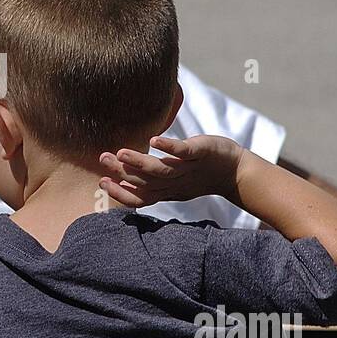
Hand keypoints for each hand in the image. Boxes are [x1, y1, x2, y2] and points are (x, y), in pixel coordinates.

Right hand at [98, 135, 244, 207]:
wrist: (235, 171)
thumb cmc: (200, 172)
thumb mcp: (174, 179)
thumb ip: (151, 177)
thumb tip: (124, 172)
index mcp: (166, 190)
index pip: (140, 196)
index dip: (121, 193)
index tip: (101, 183)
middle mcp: (175, 183)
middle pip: (145, 181)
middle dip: (122, 173)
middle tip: (103, 160)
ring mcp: (188, 168)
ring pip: (161, 170)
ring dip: (140, 163)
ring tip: (120, 153)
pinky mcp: (200, 153)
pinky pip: (183, 152)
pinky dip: (169, 148)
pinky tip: (153, 141)